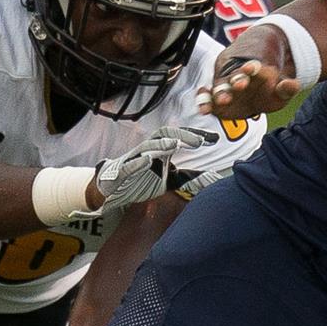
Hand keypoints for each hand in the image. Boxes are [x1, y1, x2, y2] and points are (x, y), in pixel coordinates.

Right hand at [79, 127, 210, 220]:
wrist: (111, 190)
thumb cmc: (141, 180)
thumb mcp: (170, 180)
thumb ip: (190, 177)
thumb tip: (215, 178)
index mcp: (161, 150)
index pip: (180, 136)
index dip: (196, 136)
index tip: (215, 139)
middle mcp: (148, 150)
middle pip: (164, 135)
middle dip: (181, 136)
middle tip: (199, 141)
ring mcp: (133, 159)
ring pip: (146, 147)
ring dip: (160, 145)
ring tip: (174, 144)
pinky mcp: (121, 172)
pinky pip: (128, 165)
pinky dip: (137, 163)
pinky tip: (148, 161)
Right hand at [197, 51, 301, 120]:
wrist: (251, 79)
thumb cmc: (268, 85)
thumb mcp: (281, 88)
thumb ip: (286, 88)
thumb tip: (294, 85)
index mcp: (255, 69)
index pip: (253, 67)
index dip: (252, 68)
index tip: (251, 67)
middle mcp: (237, 75)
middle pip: (235, 77)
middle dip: (237, 81)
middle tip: (240, 84)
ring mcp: (226, 86)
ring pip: (220, 87)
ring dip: (221, 93)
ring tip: (222, 99)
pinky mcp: (216, 98)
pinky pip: (208, 96)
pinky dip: (204, 100)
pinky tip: (203, 109)